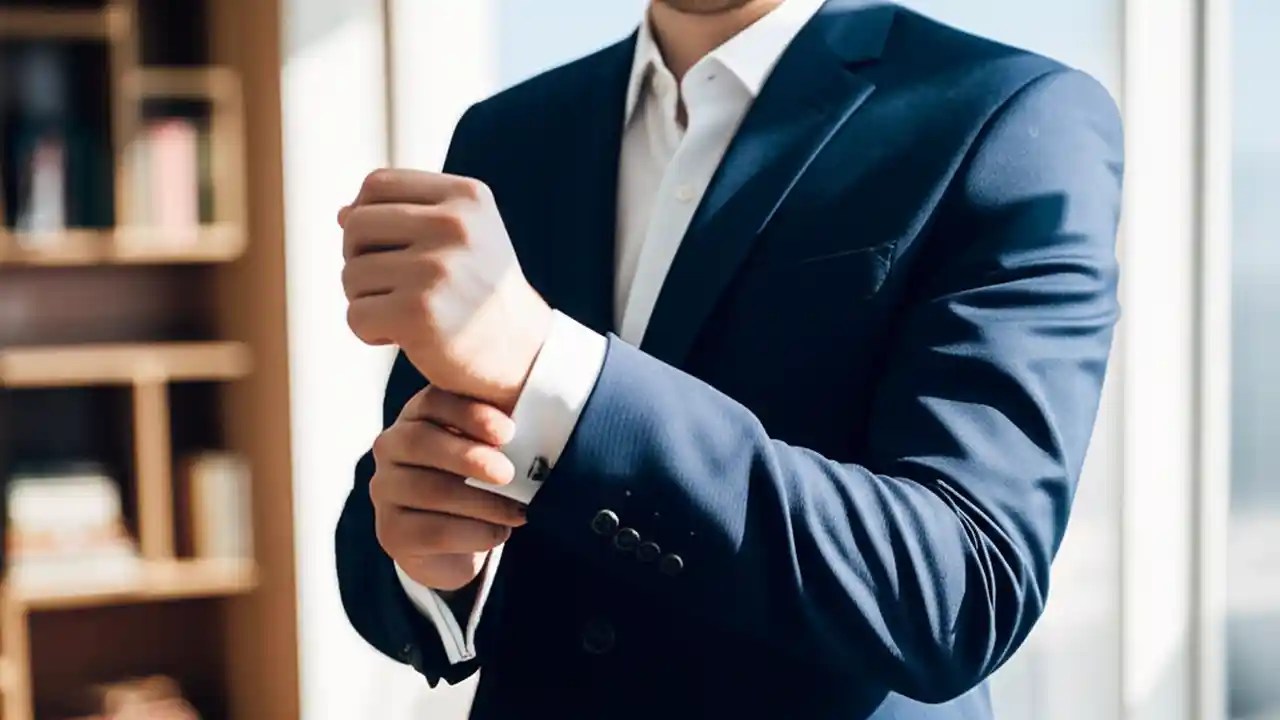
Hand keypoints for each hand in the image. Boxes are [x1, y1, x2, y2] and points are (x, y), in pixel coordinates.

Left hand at [339, 169, 551, 410]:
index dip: (363, 215)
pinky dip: (370, 332)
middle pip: (356, 226)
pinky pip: (356, 315)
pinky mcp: (420, 314)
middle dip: (358, 259)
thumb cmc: (481, 291)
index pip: (377, 185)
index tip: (383, 248)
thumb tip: (342, 214)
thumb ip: (408, 216)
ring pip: (351, 274)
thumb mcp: (463, 236)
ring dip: (365, 299)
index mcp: (467, 197)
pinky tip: (400, 337)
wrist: (523, 352)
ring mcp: (437, 270)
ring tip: (401, 313)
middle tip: (386, 285)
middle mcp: (455, 226)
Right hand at [370, 385, 524, 591]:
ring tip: (517, 511)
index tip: (508, 430)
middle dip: (469, 457)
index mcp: (418, 416)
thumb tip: (532, 425)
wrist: (458, 542)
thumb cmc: (479, 481)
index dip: (470, 413)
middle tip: (507, 473)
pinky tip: (499, 533)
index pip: (434, 402)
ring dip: (483, 502)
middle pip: (421, 442)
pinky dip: (476, 533)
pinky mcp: (391, 532)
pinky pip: (434, 531)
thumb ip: (500, 433)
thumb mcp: (491, 449)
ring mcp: (385, 490)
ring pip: (430, 490)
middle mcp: (391, 448)